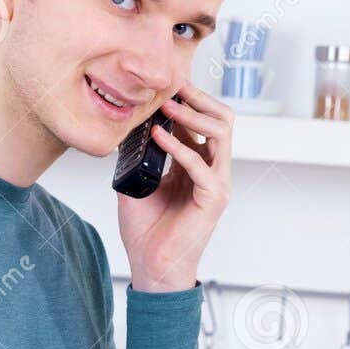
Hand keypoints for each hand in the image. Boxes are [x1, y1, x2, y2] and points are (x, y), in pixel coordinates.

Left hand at [119, 79, 232, 293]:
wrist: (151, 266)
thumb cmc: (145, 230)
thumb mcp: (136, 180)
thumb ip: (138, 154)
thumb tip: (128, 124)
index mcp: (196, 163)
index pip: (201, 120)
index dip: (186, 99)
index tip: (166, 82)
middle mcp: (211, 169)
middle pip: (221, 119)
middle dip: (199, 98)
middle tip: (174, 85)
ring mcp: (216, 183)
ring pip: (221, 133)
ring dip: (193, 115)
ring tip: (167, 107)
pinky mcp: (214, 198)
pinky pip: (202, 164)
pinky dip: (180, 147)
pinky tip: (159, 137)